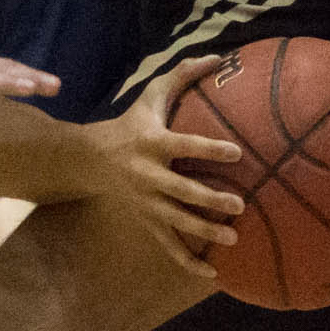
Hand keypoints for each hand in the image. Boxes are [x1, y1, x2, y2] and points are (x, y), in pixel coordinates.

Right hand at [85, 56, 245, 277]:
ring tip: (233, 237)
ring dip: (203, 230)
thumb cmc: (130, 122)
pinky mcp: (145, 218)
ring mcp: (145, 201)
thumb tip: (219, 57)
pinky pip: (167, 243)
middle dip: (209, 199)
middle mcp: (147, 174)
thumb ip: (182, 76)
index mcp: (152, 142)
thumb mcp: (150, 96)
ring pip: (175, 220)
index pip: (183, 145)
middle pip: (180, 190)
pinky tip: (212, 273)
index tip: (237, 152)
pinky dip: (187, 260)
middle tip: (239, 204)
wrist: (90, 157)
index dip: (209, 149)